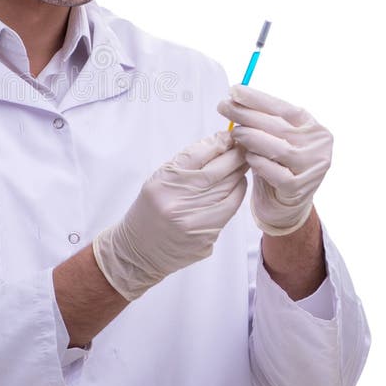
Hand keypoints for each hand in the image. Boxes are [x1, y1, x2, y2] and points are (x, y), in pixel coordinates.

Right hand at [92, 131, 248, 300]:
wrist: (141, 249)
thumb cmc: (151, 209)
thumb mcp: (160, 179)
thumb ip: (188, 162)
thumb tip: (219, 142)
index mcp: (163, 183)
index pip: (198, 155)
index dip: (219, 142)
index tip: (230, 136)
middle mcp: (177, 202)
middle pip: (217, 172)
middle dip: (235, 156)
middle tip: (244, 146)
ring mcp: (193, 221)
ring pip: (229, 189)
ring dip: (239, 173)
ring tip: (242, 164)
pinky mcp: (206, 236)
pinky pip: (230, 209)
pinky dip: (237, 193)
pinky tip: (237, 185)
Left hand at [217, 85, 332, 235]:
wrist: (284, 204)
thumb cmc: (276, 164)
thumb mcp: (273, 137)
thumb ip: (261, 120)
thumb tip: (234, 98)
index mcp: (312, 128)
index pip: (284, 108)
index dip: (258, 99)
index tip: (234, 91)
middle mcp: (317, 146)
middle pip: (279, 126)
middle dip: (247, 114)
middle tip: (224, 107)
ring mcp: (312, 168)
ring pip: (279, 149)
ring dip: (252, 138)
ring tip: (235, 134)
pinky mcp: (300, 188)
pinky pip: (276, 173)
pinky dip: (259, 162)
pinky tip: (248, 157)